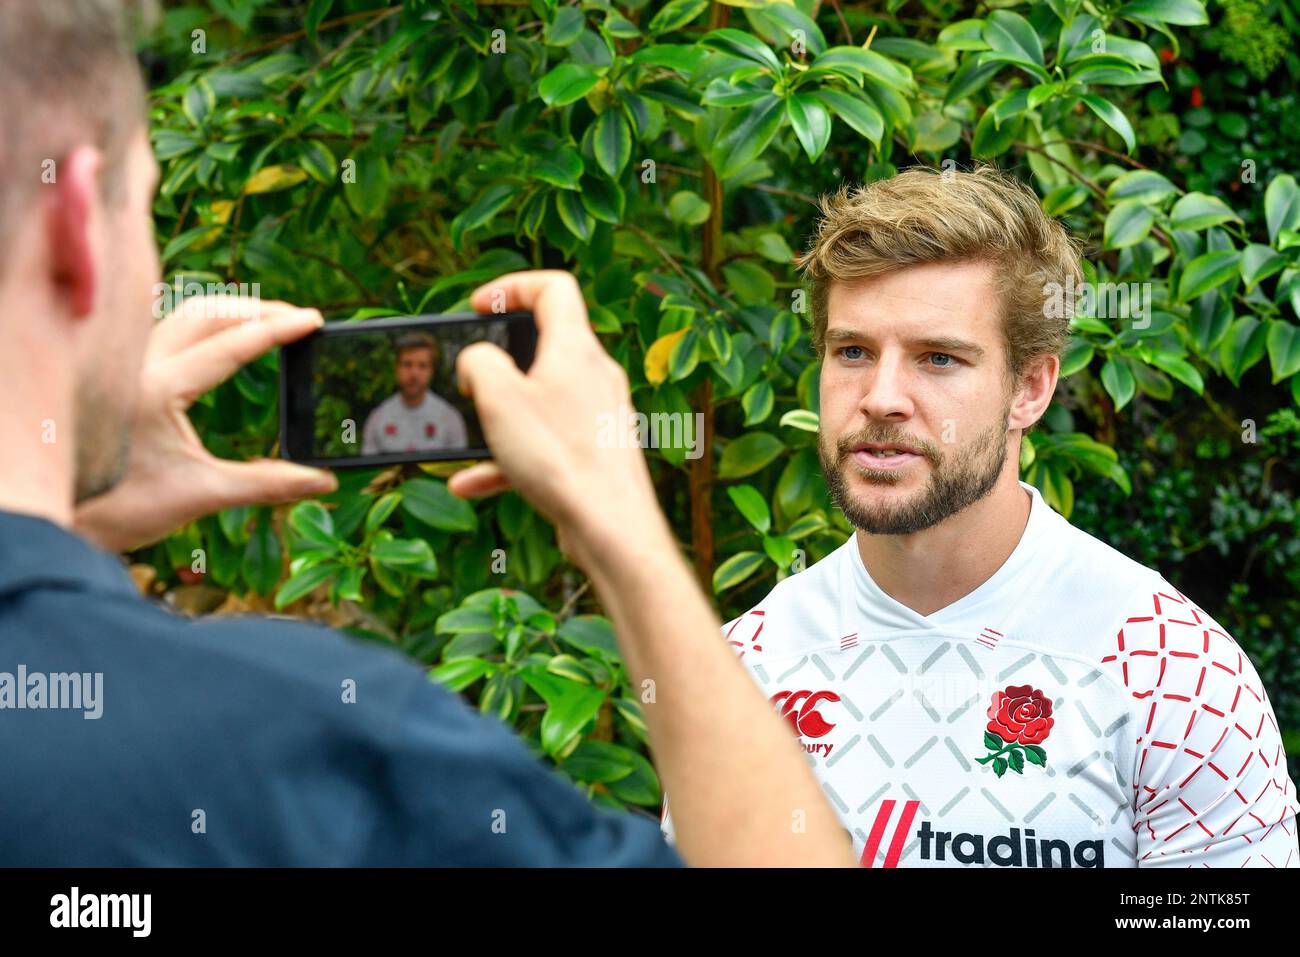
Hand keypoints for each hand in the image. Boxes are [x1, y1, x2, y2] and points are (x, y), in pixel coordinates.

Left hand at [74, 296, 337, 553]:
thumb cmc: (124, 509)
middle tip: (299, 317)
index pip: (231, 345)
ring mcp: (124, 365)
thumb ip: (269, 484)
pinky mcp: (119, 373)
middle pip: (207, 312)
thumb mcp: (204, 495)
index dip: (278, 329)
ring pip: (183, 314)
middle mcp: (136, 366)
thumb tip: (324, 482)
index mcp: (158, 390)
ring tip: (269, 321)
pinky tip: (223, 337)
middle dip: (258, 309)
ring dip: (229, 311)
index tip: (314, 319)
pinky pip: (165, 329)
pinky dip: (202, 324)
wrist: (65, 517)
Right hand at [447, 270, 670, 568]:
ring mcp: (597, 415)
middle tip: (470, 371)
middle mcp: (594, 375)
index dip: (513, 286)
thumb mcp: (499, 397)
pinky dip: (508, 457)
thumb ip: (479, 362)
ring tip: (466, 431)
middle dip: (500, 357)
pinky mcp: (594, 453)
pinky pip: (544, 443)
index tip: (479, 305)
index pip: (554, 288)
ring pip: (539, 401)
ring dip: (498, 415)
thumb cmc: (561, 457)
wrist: (611, 527)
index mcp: (575, 348)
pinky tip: (471, 482)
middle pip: (545, 344)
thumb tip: (477, 361)